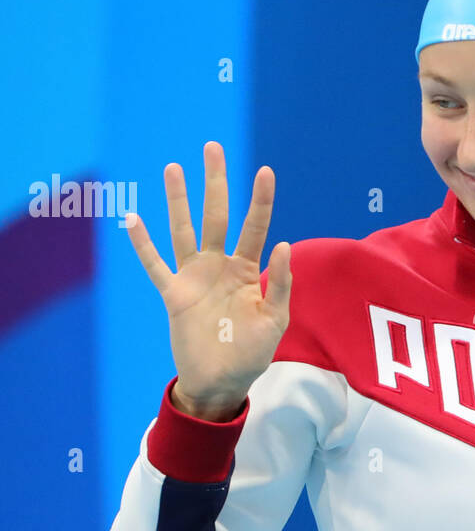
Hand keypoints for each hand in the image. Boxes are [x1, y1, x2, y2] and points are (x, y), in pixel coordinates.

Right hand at [126, 140, 291, 416]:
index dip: (260, 200)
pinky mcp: (173, 294)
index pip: (255, 227)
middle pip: (217, 216)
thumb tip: (284, 243)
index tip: (265, 171)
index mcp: (247, 270)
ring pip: (184, 230)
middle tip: (212, 148)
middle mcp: (219, 266)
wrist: (221, 382)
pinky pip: (155, 265)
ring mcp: (194, 277)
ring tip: (174, 168)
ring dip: (178, 201)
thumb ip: (280, 284)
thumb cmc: (252, 353)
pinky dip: (142, 245)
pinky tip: (133, 219)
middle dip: (216, 183)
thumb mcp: (275, 320)